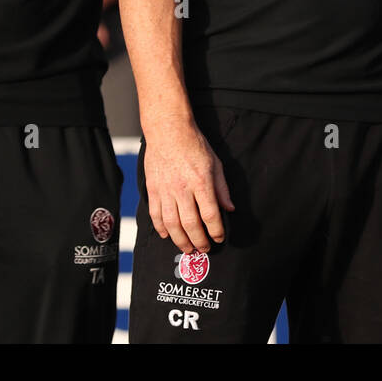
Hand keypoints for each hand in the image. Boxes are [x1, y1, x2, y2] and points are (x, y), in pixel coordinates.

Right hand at [143, 120, 234, 253]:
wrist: (168, 131)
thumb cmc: (195, 145)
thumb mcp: (216, 164)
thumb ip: (222, 189)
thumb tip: (229, 209)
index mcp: (201, 182)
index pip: (210, 215)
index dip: (216, 231)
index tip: (220, 237)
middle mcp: (182, 189)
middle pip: (191, 224)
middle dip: (199, 241)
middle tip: (204, 249)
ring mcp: (165, 190)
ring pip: (171, 224)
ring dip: (180, 240)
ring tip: (188, 249)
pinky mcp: (152, 189)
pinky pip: (155, 215)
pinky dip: (161, 228)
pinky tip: (167, 235)